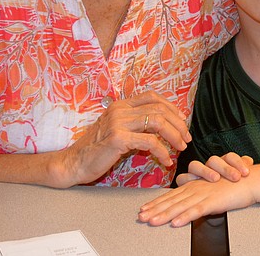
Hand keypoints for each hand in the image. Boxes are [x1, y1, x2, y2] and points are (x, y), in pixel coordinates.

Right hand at [55, 91, 190, 186]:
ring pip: (157, 122)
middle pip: (159, 109)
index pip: (152, 97)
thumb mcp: (116, 130)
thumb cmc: (96, 150)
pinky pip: (149, 142)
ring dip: (174, 135)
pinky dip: (162, 151)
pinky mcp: (118, 138)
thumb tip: (161, 127)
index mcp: (120, 105)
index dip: (171, 107)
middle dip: (178, 124)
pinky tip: (166, 160)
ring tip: (180, 147)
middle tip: (186, 138)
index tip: (182, 120)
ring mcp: (118, 122)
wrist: (73, 163)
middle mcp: (120, 110)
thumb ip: (135, 124)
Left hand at [139, 177, 255, 226]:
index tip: (144, 209)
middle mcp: (197, 187)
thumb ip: (200, 193)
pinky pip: (198, 210)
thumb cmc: (234, 183)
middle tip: (141, 216)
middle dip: (155, 209)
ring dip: (165, 214)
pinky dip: (187, 216)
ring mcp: (204, 193)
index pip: (172, 194)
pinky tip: (177, 223)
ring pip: (180, 205)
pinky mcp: (214, 200)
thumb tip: (189, 203)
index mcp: (195, 184)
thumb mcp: (213, 187)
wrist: (251, 180)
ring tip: (153, 222)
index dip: (157, 202)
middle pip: (172, 200)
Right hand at [177, 153, 253, 184]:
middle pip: (213, 160)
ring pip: (196, 165)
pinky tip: (191, 183)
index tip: (246, 172)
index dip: (237, 163)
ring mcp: (196, 173)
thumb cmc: (224, 186)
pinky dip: (186, 180)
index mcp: (222, 163)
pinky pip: (182, 179)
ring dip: (205, 171)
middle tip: (235, 177)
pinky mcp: (185, 182)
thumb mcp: (235, 175)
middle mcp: (208, 166)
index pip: (229, 157)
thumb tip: (249, 160)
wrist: (211, 196)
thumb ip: (242, 166)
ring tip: (215, 178)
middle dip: (224, 168)